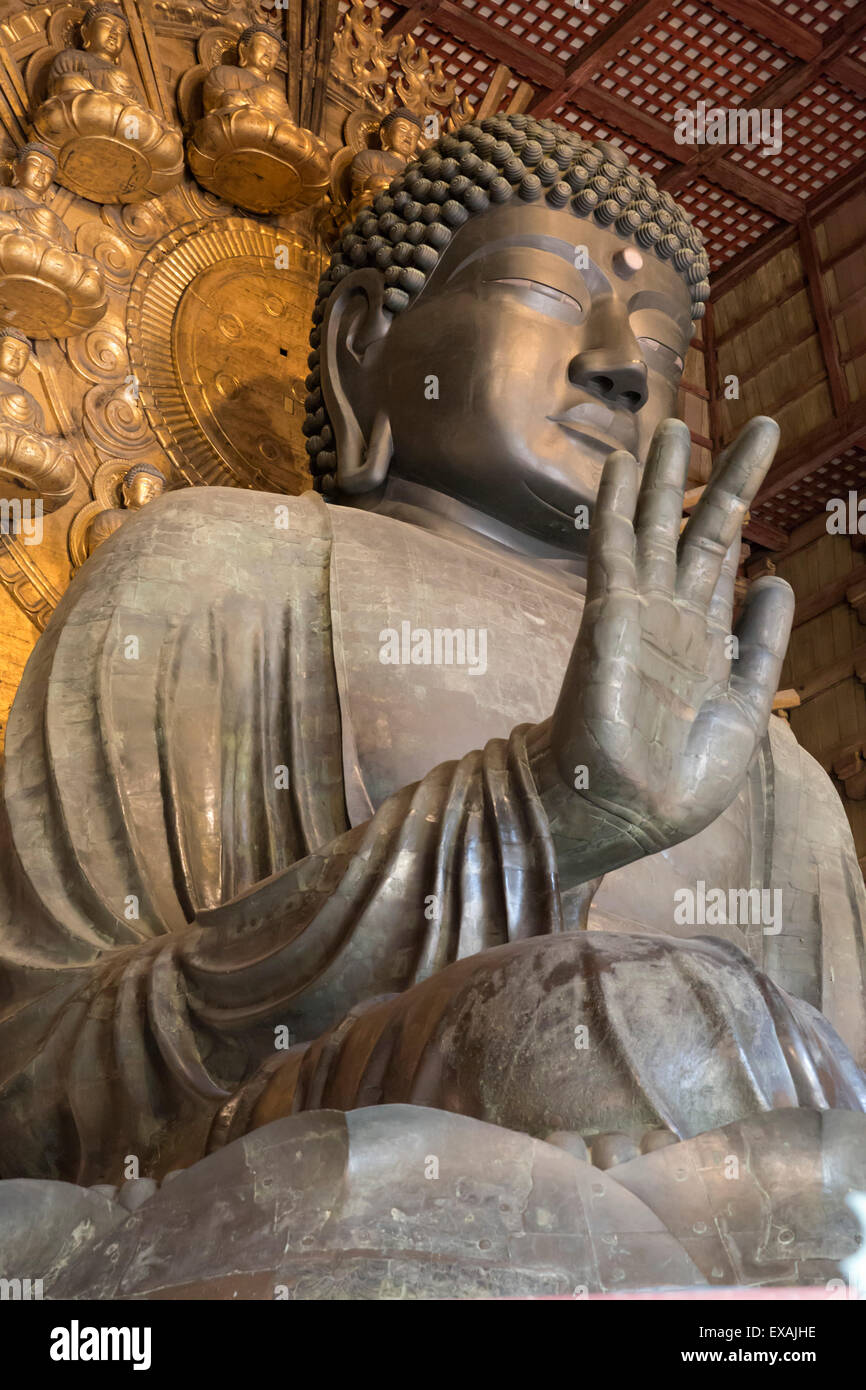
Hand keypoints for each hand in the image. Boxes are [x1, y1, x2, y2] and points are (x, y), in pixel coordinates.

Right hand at [547, 416, 793, 857]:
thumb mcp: (745, 710)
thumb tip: (777, 581)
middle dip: (716, 478)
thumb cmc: (679, 779)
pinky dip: (617, 507)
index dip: (740, 507)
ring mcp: (639, 614)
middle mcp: (672, 617)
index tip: (757, 460)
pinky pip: (613, 551)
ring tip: (671, 425)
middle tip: (754, 427)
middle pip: (696, 532)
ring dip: (662, 477)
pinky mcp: (609, 618)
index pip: (723, 558)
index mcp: (705, 640)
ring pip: (653, 529)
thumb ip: (762, 647)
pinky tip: (622, 465)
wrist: (627, 813)